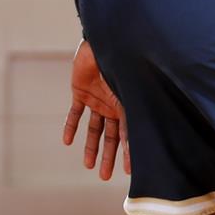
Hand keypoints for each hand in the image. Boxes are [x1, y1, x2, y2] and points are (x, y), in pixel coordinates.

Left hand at [63, 40, 128, 180]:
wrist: (103, 38)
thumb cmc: (123, 57)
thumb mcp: (130, 84)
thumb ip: (136, 103)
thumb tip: (147, 126)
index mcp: (129, 103)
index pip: (130, 133)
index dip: (130, 152)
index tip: (130, 171)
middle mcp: (115, 104)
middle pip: (113, 136)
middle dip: (109, 156)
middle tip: (106, 177)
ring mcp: (98, 99)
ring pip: (95, 129)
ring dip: (91, 147)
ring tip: (89, 166)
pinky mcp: (81, 92)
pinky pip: (75, 113)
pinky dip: (71, 126)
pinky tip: (67, 142)